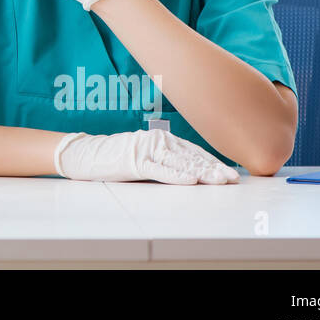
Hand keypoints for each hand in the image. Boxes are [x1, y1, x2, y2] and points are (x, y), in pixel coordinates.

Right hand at [55, 128, 239, 184]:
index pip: (194, 151)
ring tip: (219, 181)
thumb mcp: (146, 153)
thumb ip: (167, 157)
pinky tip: (191, 181)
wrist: (86, 153)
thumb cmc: (117, 156)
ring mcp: (146, 150)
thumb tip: (194, 170)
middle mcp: (157, 140)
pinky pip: (160, 170)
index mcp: (162, 138)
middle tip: (233, 179)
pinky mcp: (135, 162)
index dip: (214, 162)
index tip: (231, 173)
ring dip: (202, 173)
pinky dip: (177, 176)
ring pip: (180, 163)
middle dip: (214, 169)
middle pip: (191, 157)